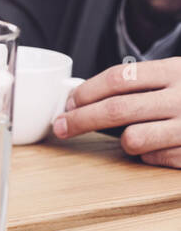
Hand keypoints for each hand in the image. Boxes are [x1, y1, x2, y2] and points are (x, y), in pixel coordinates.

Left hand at [52, 58, 180, 166]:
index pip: (118, 78)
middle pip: (116, 109)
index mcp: (174, 71)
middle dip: (80, 120)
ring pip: (132, 139)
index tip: (69, 104)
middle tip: (61, 127)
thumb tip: (80, 97)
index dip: (86, 92)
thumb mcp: (173, 77)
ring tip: (132, 135)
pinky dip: (149, 154)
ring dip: (123, 140)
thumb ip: (138, 84)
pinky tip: (158, 146)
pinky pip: (152, 158)